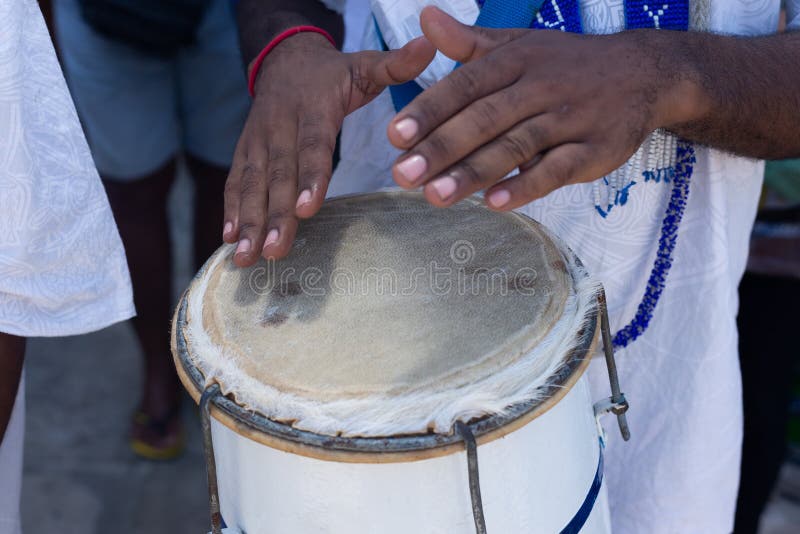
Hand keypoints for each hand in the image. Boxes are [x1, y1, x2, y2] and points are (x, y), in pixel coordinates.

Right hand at [224, 33, 434, 265]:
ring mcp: (258, 140)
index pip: (312, 145)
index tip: (306, 209)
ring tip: (246, 256)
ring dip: (248, 220)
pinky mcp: (245, 151)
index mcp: (313, 108)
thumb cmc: (332, 72)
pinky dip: (230, 209)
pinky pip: (235, 181)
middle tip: (275, 250)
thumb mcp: (364, 65)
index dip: (309, 177)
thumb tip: (429, 47)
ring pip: (251, 182)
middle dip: (273, 214)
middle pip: (277, 174)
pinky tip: (228, 239)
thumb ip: (395, 64)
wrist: (284, 57)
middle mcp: (280, 125)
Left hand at [387, 7, 697, 210]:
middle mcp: (540, 86)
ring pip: (516, 146)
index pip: (466, 85)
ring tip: (436, 197)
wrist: (644, 72)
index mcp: (516, 60)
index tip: (394, 137)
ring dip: (474, 172)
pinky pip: (558, 168)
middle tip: (402, 176)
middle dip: (441, 148)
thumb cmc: (566, 63)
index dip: (429, 110)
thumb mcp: (520, 44)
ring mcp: (569, 118)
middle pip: (484, 118)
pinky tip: (494, 203)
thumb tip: (424, 18)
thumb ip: (470, 43)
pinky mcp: (595, 149)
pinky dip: (527, 185)